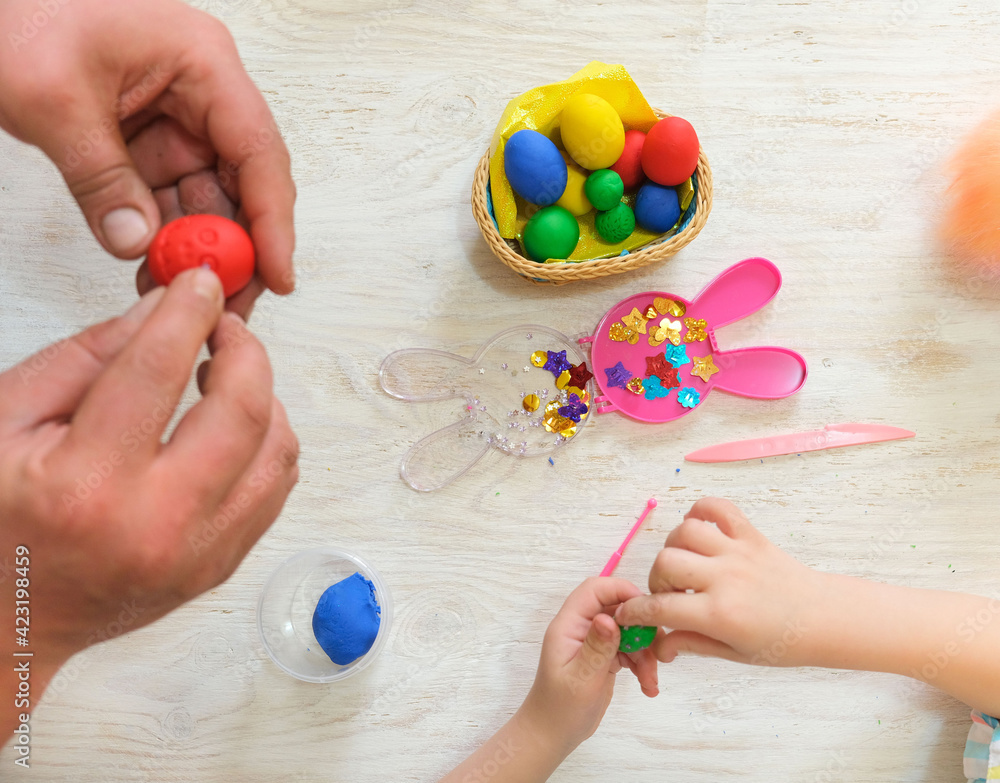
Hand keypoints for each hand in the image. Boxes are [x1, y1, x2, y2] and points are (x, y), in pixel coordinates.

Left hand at [0, 0, 295, 316]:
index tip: (276, 274)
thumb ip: (100, 178)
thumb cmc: (19, 10)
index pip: (258, 154)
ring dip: (193, 247)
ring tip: (176, 290)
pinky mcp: (149, 139)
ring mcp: (176, 118)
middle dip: (235, 246)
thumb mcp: (54, 99)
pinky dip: (162, 235)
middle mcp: (201, 92)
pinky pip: (168, 197)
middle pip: (243, 183)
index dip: (273, 221)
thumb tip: (137, 241)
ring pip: (206, 198)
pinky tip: (152, 266)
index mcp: (202, 64)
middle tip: (225, 299)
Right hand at [0, 268, 298, 738]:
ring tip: (223, 376)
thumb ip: (88, 358)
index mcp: (86, 485)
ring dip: (263, 397)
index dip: (188, 311)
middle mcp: (156, 526)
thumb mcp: (7, 421)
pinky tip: (231, 424)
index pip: (158, 371)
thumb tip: (161, 310)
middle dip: (245, 350)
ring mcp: (197, 555)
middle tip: (221, 326)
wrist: (4, 622)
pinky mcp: (217, 566)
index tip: (201, 281)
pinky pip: (274, 489)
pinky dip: (265, 442)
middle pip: (244, 413)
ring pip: (276, 452)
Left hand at [521, 578, 658, 752]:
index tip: (647, 611)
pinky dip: (641, 665)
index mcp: (568, 625)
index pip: (595, 590)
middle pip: (617, 608)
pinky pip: (629, 649)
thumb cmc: (560, 708)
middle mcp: (581, 628)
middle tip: (658, 650)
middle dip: (642, 627)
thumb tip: (608, 618)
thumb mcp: (581, 678)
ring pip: (628, 631)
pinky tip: (647, 686)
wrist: (553, 734)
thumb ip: (597, 647)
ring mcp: (593, 642)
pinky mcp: (604, 657)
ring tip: (650, 680)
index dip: (622, 591)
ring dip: (645, 652)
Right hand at [616, 498, 822, 666]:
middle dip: (655, 580)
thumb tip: (660, 645)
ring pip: (685, 531)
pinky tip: (699, 530)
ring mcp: (738, 552)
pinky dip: (701, 511)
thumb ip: (692, 643)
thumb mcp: (733, 653)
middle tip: (669, 593)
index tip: (627, 614)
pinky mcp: (750, 535)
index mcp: (720, 614)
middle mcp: (725, 578)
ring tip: (685, 564)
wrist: (824, 619)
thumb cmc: (781, 642)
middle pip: (665, 563)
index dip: (635, 611)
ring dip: (675, 547)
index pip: (660, 607)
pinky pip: (718, 508)